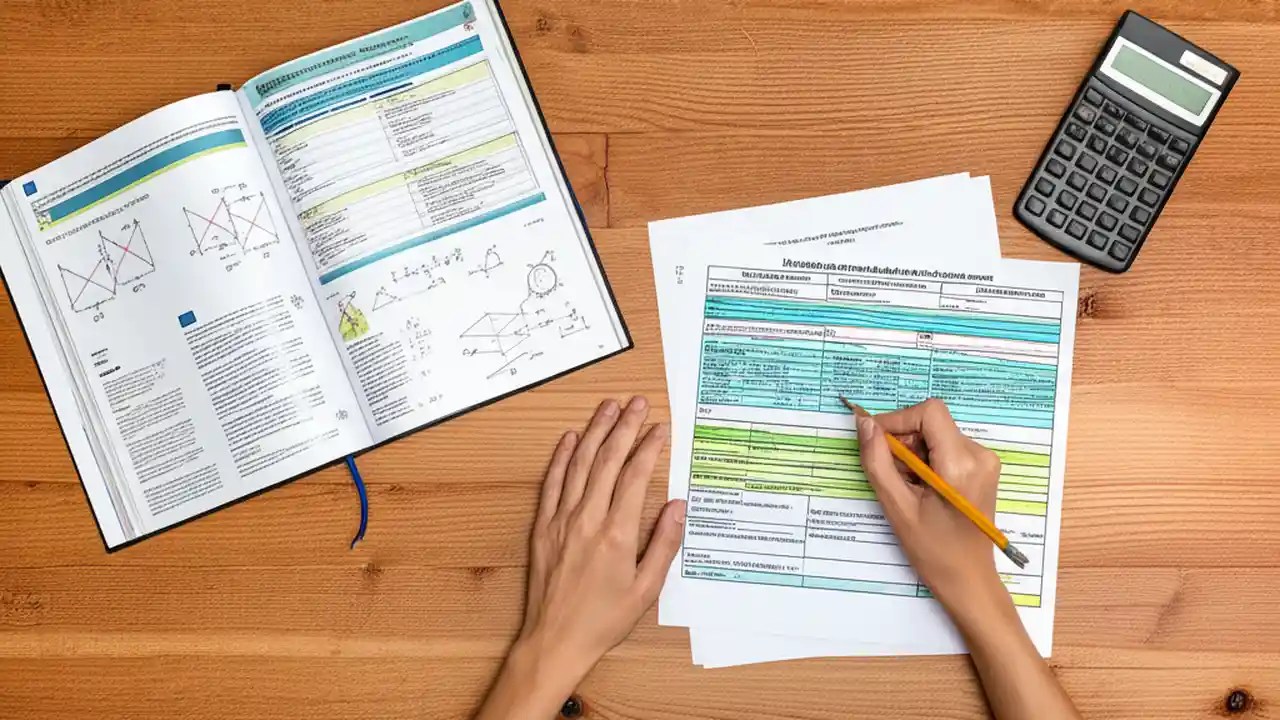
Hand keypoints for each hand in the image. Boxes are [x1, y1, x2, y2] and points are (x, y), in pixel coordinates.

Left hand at [476, 397, 685, 719]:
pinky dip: (561, 457)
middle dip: (625, 428)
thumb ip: (664, 544)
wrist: (555, 640)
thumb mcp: (646, 589)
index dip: (649, 448)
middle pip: (607, 461)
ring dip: (595, 432)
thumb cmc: (604, 620)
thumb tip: (677, 506)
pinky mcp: (543, 527)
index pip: (635, 477)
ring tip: (608, 408)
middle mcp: (587, 520)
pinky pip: (552, 483)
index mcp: (616, 534)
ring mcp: (561, 521)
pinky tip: (570, 438)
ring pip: (579, 465)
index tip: (661, 428)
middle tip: (638, 403)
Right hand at [855, 398, 1005, 616]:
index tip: (877, 442)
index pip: (929, 412)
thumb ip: (878, 460)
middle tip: (893, 475)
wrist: (968, 578)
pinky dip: (928, 460)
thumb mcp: (897, 506)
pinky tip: (923, 488)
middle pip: (932, 423)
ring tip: (908, 487)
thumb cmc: (933, 550)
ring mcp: (985, 461)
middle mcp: (980, 455)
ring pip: (937, 434)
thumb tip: (864, 423)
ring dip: (914, 453)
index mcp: (961, 464)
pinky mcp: (983, 468)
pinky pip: (947, 447)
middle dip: (905, 441)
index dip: (898, 420)